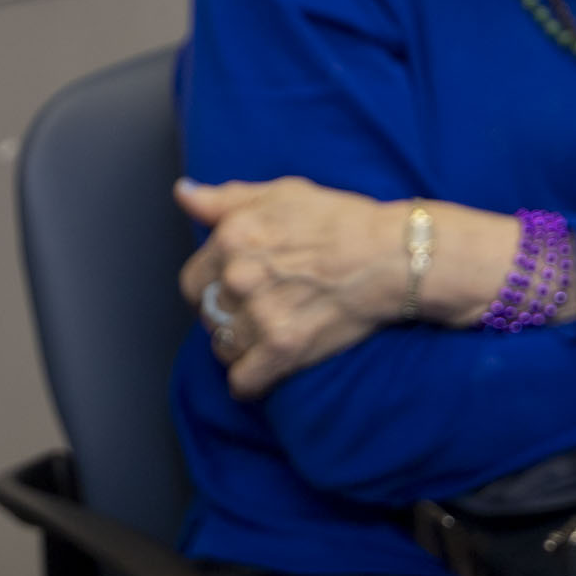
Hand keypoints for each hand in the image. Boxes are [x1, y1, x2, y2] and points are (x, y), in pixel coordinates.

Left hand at [175, 178, 415, 397]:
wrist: (391, 256)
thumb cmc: (340, 221)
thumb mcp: (281, 193)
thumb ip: (226, 198)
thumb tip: (184, 194)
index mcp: (233, 237)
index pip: (191, 281)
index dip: (210, 289)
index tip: (233, 291)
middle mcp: (239, 277)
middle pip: (207, 317)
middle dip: (227, 317)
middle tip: (258, 310)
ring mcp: (260, 315)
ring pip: (223, 349)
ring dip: (240, 348)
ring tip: (266, 336)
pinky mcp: (284, 348)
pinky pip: (243, 381)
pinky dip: (251, 382)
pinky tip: (264, 370)